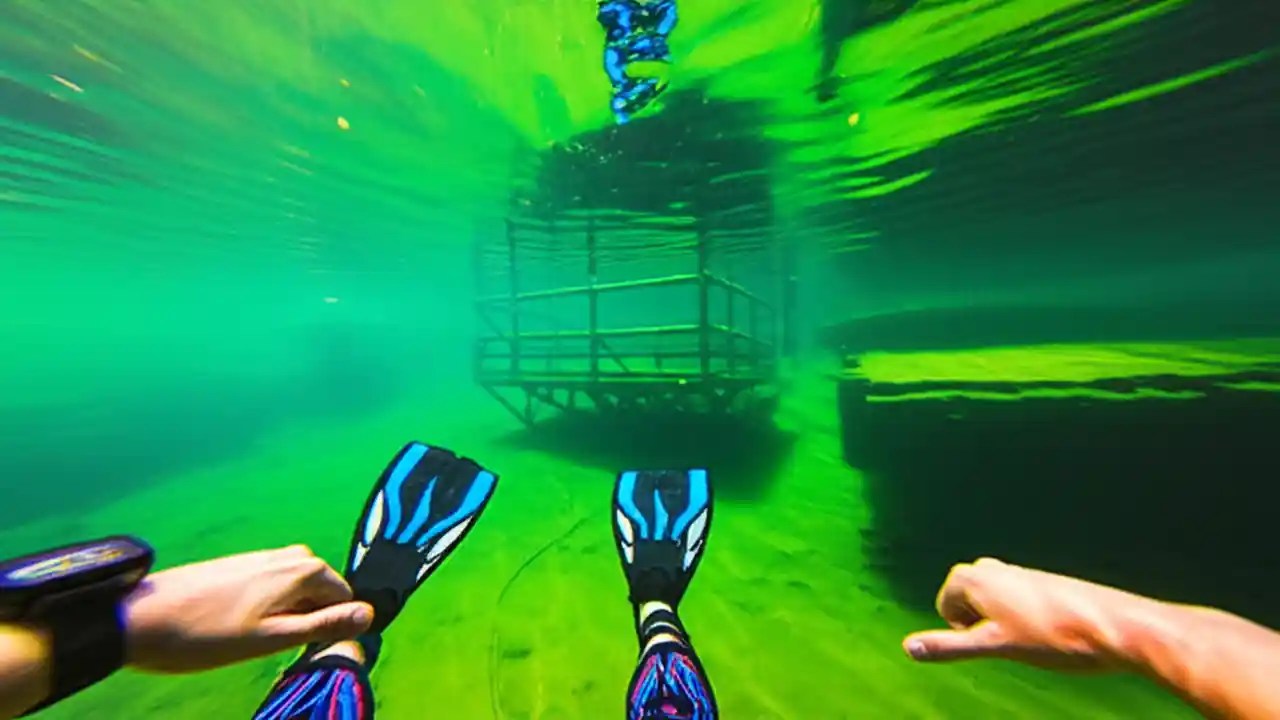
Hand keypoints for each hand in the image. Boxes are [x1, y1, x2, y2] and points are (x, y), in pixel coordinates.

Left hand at [123, 545, 372, 672]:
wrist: (139, 618)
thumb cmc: (206, 635)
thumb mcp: (271, 638)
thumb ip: (324, 625)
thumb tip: (369, 615)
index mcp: (304, 570)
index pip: (346, 601)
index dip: (330, 629)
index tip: (300, 652)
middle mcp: (290, 556)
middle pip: (322, 595)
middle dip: (309, 621)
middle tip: (273, 649)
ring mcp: (264, 558)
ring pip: (297, 593)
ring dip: (286, 618)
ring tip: (252, 641)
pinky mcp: (242, 565)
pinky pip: (276, 588)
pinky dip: (268, 610)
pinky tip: (237, 628)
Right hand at [903, 557, 1162, 671]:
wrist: (1114, 627)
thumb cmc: (1053, 637)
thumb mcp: (994, 647)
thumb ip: (949, 645)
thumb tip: (907, 647)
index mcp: (976, 577)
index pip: (945, 601)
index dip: (960, 628)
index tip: (989, 642)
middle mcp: (996, 569)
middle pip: (967, 597)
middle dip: (977, 621)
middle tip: (1006, 642)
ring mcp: (1021, 575)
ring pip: (993, 600)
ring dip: (1000, 622)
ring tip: (1029, 641)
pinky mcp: (1044, 584)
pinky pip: (1016, 601)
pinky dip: (1021, 620)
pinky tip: (1048, 636)